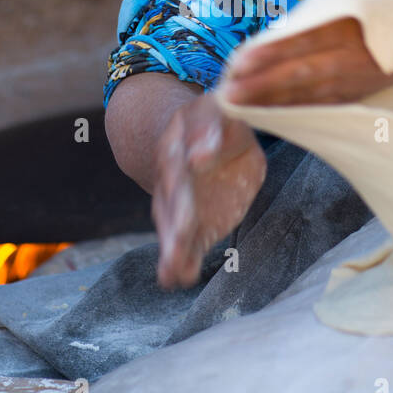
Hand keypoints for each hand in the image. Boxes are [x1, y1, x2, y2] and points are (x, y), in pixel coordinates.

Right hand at [152, 92, 266, 289]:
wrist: (203, 140)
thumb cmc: (221, 125)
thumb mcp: (222, 113)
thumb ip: (214, 128)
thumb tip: (202, 152)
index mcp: (181, 139)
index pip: (188, 145)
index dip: (195, 153)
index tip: (198, 162)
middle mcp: (172, 173)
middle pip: (175, 193)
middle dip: (179, 214)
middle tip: (183, 231)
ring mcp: (177, 201)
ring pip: (171, 224)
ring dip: (173, 247)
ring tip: (172, 269)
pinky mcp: (190, 224)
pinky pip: (183, 244)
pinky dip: (178, 263)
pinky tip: (174, 279)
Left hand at [221, 16, 392, 104]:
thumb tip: (302, 6)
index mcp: (353, 21)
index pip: (303, 37)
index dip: (269, 50)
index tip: (238, 60)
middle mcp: (352, 55)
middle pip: (300, 71)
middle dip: (260, 83)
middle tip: (226, 91)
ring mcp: (356, 79)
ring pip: (307, 94)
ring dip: (270, 101)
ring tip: (236, 105)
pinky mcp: (359, 94)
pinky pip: (321, 105)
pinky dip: (294, 110)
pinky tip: (268, 113)